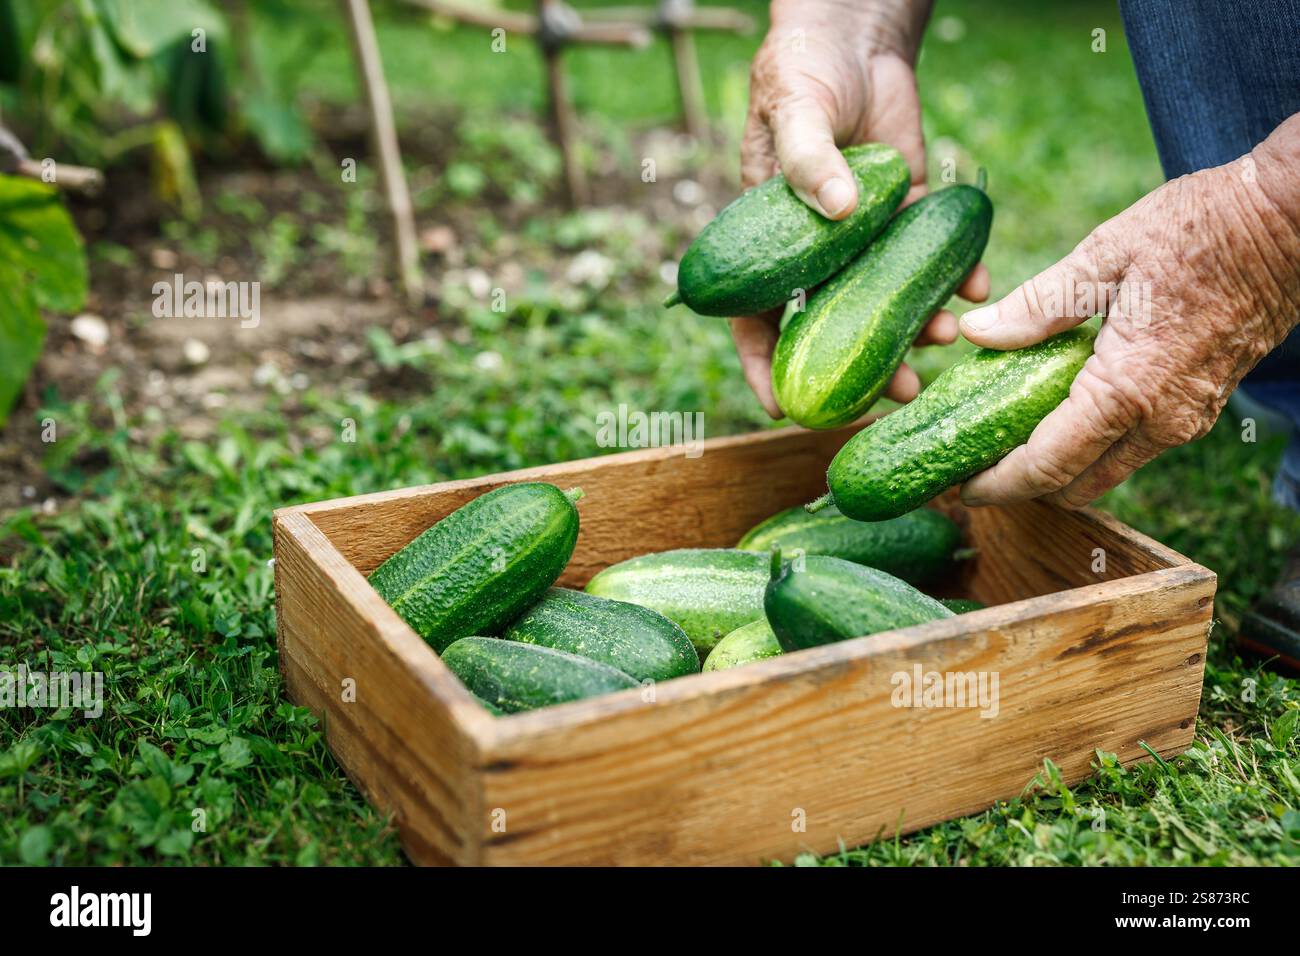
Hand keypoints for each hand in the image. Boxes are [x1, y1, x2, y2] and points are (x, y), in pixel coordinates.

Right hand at [732, 0, 988, 417]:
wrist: (856, 38)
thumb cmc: (802, 73)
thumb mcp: (793, 111)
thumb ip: (808, 160)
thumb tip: (838, 210)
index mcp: (771, 242)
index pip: (754, 317)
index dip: (764, 367)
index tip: (785, 408)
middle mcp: (818, 252)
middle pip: (832, 327)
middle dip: (862, 368)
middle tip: (896, 394)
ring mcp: (866, 238)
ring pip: (886, 301)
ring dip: (915, 328)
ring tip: (945, 340)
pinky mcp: (909, 214)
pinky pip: (930, 257)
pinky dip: (956, 275)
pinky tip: (977, 288)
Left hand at [959, 113, 1299, 508]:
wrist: (1293, 221)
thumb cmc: (1201, 229)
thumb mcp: (1103, 257)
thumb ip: (1037, 305)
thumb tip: (977, 332)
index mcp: (1127, 390)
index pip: (1046, 465)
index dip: (996, 484)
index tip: (957, 486)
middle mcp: (1160, 421)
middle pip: (1074, 486)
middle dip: (1020, 486)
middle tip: (971, 465)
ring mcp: (1185, 419)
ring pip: (1105, 471)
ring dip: (1055, 467)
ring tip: (1002, 439)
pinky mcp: (1198, 407)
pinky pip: (1131, 446)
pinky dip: (1087, 444)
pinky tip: (1051, 411)